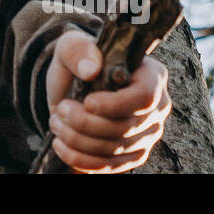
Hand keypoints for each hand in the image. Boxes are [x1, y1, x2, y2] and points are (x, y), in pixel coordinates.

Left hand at [44, 28, 170, 172]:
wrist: (70, 88)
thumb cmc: (77, 63)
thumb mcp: (71, 46)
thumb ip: (78, 49)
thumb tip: (90, 69)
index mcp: (152, 75)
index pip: (145, 97)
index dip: (115, 105)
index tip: (87, 102)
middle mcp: (157, 107)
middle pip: (126, 127)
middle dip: (86, 123)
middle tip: (60, 110)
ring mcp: (148, 135)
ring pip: (115, 149)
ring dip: (78, 140)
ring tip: (56, 122)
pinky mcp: (133, 155)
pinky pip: (110, 167)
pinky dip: (81, 159)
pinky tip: (61, 145)